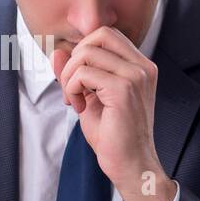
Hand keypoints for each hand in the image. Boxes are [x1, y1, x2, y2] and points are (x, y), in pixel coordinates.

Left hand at [51, 26, 174, 200]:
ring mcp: (135, 76)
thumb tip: (56, 50)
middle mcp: (143, 66)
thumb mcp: (90, 97)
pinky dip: (72, 88)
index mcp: (140, 66)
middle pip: (98, 35)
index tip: (78, 80)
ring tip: (75, 100)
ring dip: (70, 77)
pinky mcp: (124, 89)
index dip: (83, 51)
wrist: (130, 165)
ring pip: (86, 53)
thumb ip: (75, 72)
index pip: (106, 35)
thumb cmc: (113, 135)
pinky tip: (79, 108)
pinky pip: (82, 73)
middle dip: (75, 58)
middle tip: (73, 88)